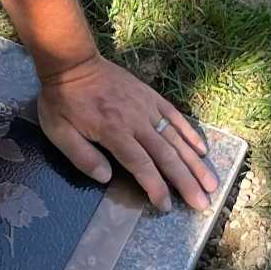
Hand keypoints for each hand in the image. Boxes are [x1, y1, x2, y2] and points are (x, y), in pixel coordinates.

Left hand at [37, 55, 217, 211]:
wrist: (73, 63)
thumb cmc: (62, 101)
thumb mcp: (59, 132)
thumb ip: (82, 156)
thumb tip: (106, 178)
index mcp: (114, 132)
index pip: (141, 165)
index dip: (156, 187)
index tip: (166, 206)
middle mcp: (136, 121)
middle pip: (167, 156)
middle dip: (186, 182)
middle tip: (203, 203)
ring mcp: (147, 107)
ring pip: (176, 139)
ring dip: (195, 163)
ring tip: (211, 183)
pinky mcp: (151, 97)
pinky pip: (175, 117)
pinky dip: (190, 134)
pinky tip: (202, 150)